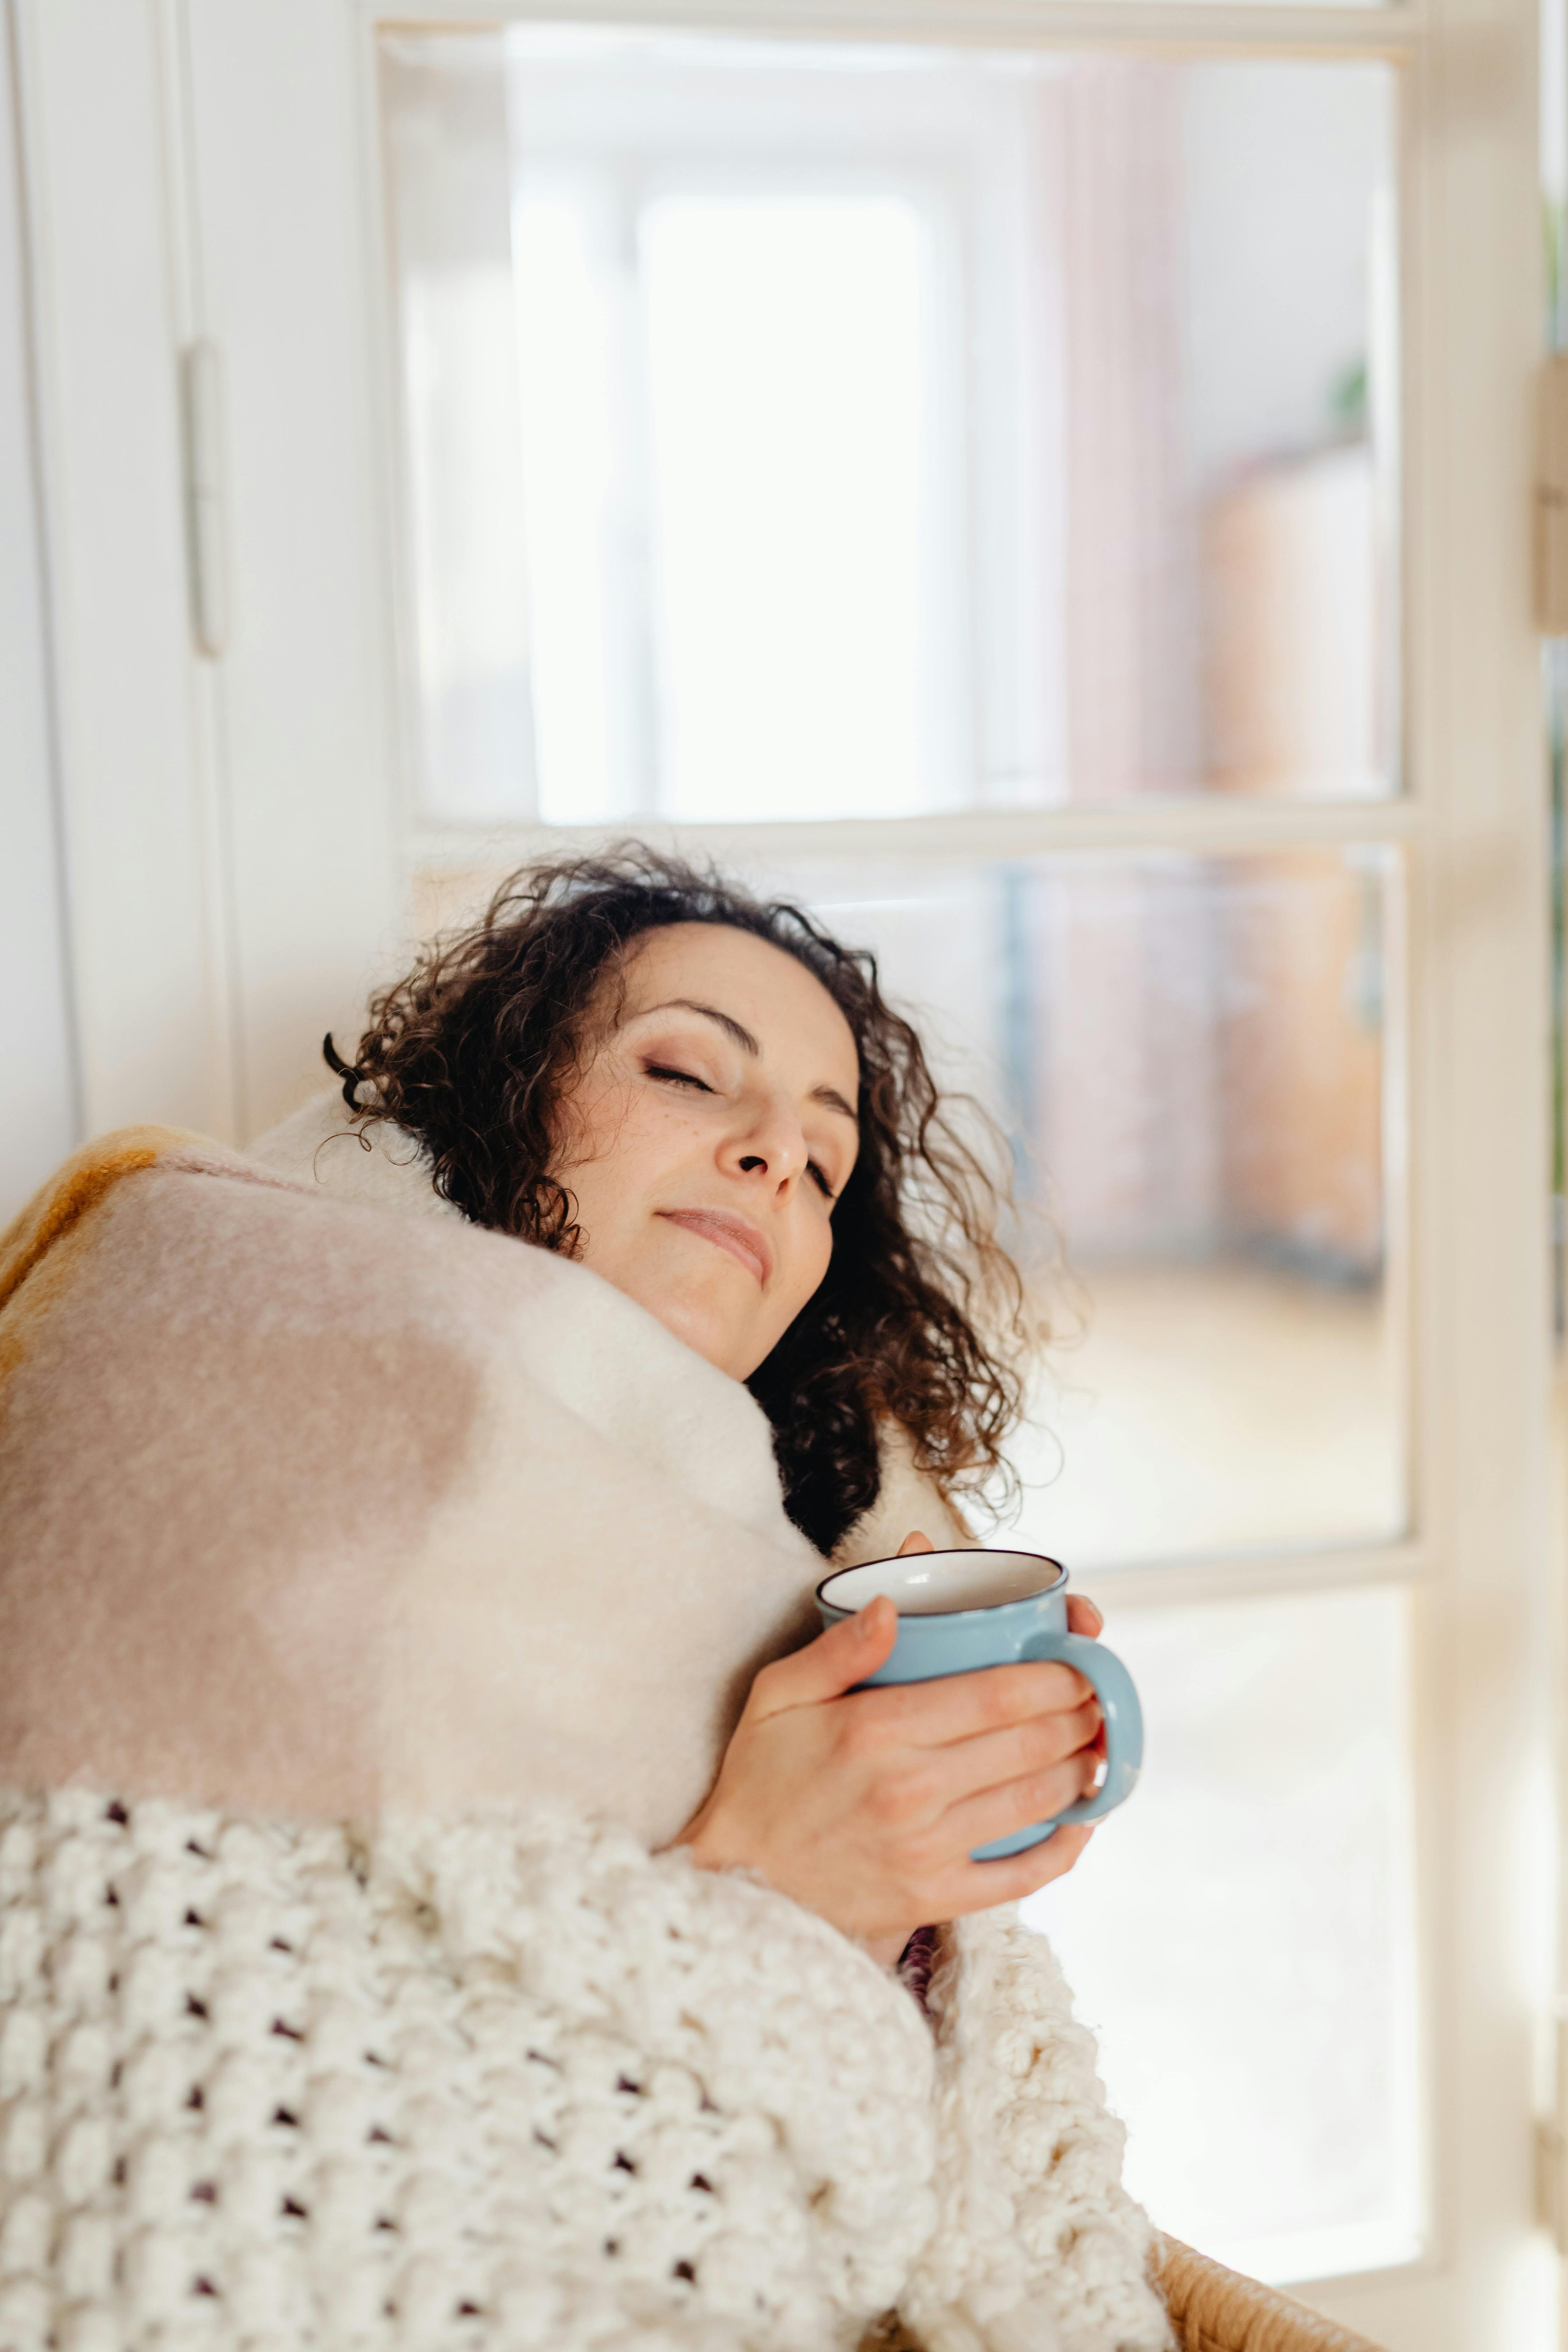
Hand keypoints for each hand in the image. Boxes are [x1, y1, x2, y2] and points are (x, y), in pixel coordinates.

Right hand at [675, 1532, 1105, 1960]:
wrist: (735, 1882)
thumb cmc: (763, 1779)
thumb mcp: (778, 1695)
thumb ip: (839, 1647)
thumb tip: (893, 1602)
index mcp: (877, 1728)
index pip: (997, 1693)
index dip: (1055, 1675)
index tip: (1081, 1659)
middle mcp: (909, 1789)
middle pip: (1029, 1743)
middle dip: (1080, 1714)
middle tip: (1099, 1696)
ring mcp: (924, 1849)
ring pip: (1034, 1802)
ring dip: (1082, 1769)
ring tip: (1098, 1745)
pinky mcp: (931, 1897)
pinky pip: (1018, 1877)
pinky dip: (1063, 1850)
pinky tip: (1082, 1822)